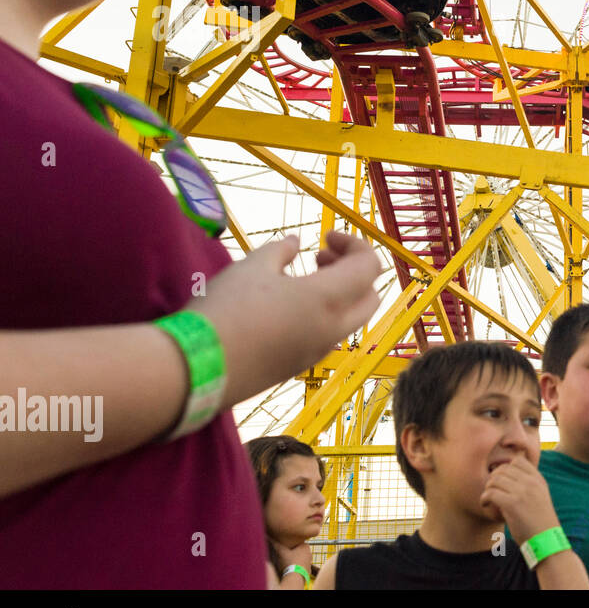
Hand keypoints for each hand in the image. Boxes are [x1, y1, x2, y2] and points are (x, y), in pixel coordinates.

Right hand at [191, 231, 381, 407]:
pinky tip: (285, 307)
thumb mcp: (252, 267)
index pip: (370, 267)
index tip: (325, 237)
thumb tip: (296, 243)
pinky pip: (327, 337)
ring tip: (298, 280)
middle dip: (354, 272)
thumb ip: (280, 250)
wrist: (197, 369)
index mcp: (328, 299)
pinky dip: (323, 316)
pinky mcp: (300, 367)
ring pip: (351, 320)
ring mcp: (318, 352)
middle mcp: (333, 329)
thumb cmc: (226, 309)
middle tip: (319, 258)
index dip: (355, 245)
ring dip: (340, 295)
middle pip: (370, 297)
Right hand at [275, 542, 313, 588]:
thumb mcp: (281, 551)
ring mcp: (309, 562)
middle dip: (291, 553)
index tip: (283, 549)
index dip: (288, 546)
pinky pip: (300, 567)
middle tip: (284, 557)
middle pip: (297, 551)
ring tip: (286, 564)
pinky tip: (290, 569)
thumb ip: (276, 544)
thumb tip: (269, 537)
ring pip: (299, 559)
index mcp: (305, 546)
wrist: (295, 577)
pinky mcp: (308, 570)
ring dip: (293, 560)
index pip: (295, 543)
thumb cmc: (289, 562)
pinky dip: (296, 567)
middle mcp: (309, 553)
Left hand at [480, 455, 560, 543]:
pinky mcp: (512, 504)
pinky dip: (484, 498)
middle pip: (503, 469)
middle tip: (491, 489)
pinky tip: (485, 504)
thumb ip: (528, 486)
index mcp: (538, 480)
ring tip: (488, 498)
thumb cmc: (539, 522)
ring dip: (488, 488)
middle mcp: (531, 483)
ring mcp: (522, 492)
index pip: (518, 461)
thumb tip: (505, 477)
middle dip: (494, 478)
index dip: (505, 468)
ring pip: (495, 479)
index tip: (500, 480)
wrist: (546, 540)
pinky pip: (491, 493)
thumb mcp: (540, 497)